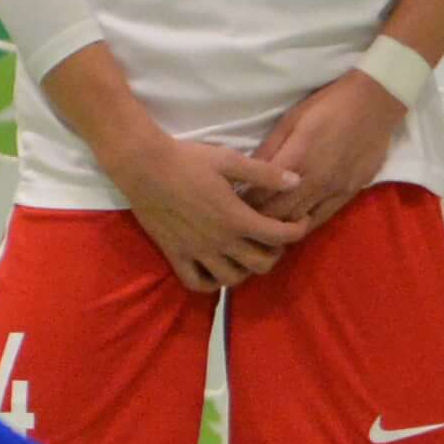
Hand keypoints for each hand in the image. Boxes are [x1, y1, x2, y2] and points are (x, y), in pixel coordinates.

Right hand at [98, 103, 293, 292]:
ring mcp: (197, 252)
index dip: (298, 230)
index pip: (280, 236)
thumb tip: (296, 181)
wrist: (144, 166)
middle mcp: (220, 242)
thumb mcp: (231, 160)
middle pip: (261, 264)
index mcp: (237, 218)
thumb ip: (265, 174)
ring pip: (232, 279)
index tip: (300, 221)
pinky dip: (212, 282)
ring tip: (247, 252)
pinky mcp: (175, 255)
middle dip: (275, 252)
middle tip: (273, 237)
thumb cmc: (188, 160)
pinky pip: (197, 283)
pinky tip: (216, 268)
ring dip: (246, 270)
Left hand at [250, 68, 415, 240]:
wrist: (374, 104)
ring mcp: (334, 190)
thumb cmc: (327, 106)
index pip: (260, 195)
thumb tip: (246, 173)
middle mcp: (314, 181)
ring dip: (280, 224)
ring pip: (298, 221)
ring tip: (266, 222)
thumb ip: (269, 149)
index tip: (233, 202)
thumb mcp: (290, 120)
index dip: (244, 202)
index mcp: (295, 159)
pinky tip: (294, 222)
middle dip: (257, 217)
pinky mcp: (349, 194)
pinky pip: (321, 218)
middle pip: (277, 214)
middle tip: (245, 216)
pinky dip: (304, 223)